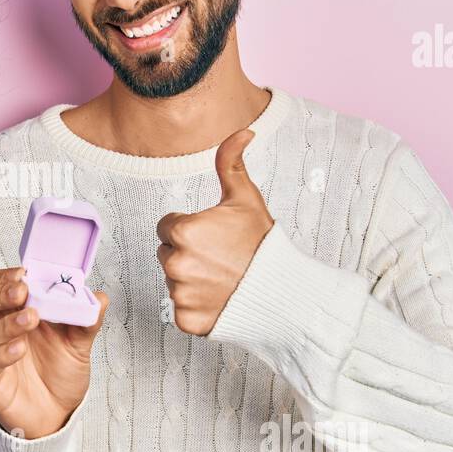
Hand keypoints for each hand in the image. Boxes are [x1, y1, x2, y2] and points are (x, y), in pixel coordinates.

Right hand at [0, 266, 108, 439]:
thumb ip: (87, 319)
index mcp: (14, 311)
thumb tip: (100, 298)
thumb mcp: (79, 342)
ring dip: (7, 321)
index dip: (1, 275)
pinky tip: (20, 349)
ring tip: (31, 318)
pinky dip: (4, 353)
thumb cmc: (60, 371)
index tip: (25, 274)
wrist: (59, 413)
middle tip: (21, 291)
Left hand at [156, 128, 273, 335]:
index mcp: (181, 231)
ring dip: (192, 280)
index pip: (167, 227)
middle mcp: (174, 264)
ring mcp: (179, 295)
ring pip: (174, 281)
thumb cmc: (264, 244)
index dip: (191, 229)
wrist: (285, 293)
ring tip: (223, 278)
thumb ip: (231, 162)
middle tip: (220, 258)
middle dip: (189, 254)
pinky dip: (198, 307)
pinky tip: (221, 299)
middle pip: (167, 253)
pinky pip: (181, 310)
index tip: (215, 237)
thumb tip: (242, 131)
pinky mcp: (185, 320)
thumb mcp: (246, 198)